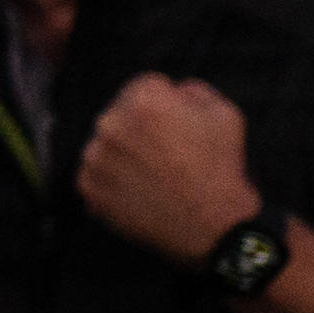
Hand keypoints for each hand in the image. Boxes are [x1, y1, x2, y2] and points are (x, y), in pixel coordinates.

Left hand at [75, 74, 263, 262]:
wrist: (213, 227)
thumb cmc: (222, 169)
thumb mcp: (225, 114)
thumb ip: (194, 90)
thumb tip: (174, 88)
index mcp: (143, 102)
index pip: (146, 85)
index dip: (166, 102)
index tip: (176, 124)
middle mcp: (110, 124)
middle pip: (121, 113)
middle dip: (140, 126)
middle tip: (167, 152)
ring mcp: (94, 157)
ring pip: (106, 143)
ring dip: (123, 152)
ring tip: (154, 174)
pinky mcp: (88, 187)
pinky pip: (95, 174)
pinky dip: (112, 180)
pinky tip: (140, 190)